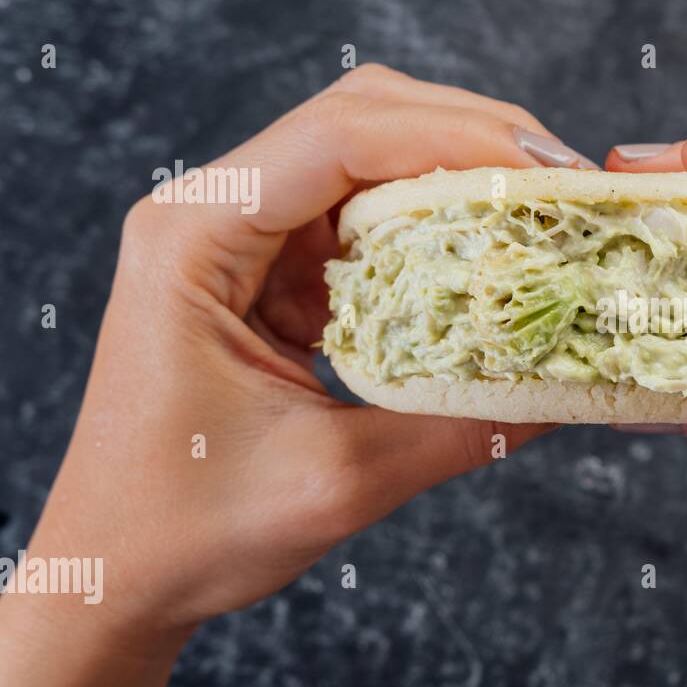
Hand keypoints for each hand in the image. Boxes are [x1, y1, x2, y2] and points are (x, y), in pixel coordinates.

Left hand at [0, 65, 569, 686]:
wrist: (121, 568)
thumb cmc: (187, 529)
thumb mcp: (337, 481)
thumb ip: (459, 428)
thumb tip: (565, 389)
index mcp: (196, 238)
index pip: (337, 139)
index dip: (455, 136)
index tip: (546, 173)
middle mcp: (213, 212)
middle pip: (357, 118)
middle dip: (470, 134)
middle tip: (563, 182)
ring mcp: (242, 234)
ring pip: (366, 153)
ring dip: (457, 170)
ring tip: (539, 208)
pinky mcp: (271, 268)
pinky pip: (364, 214)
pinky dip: (434, 220)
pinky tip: (486, 250)